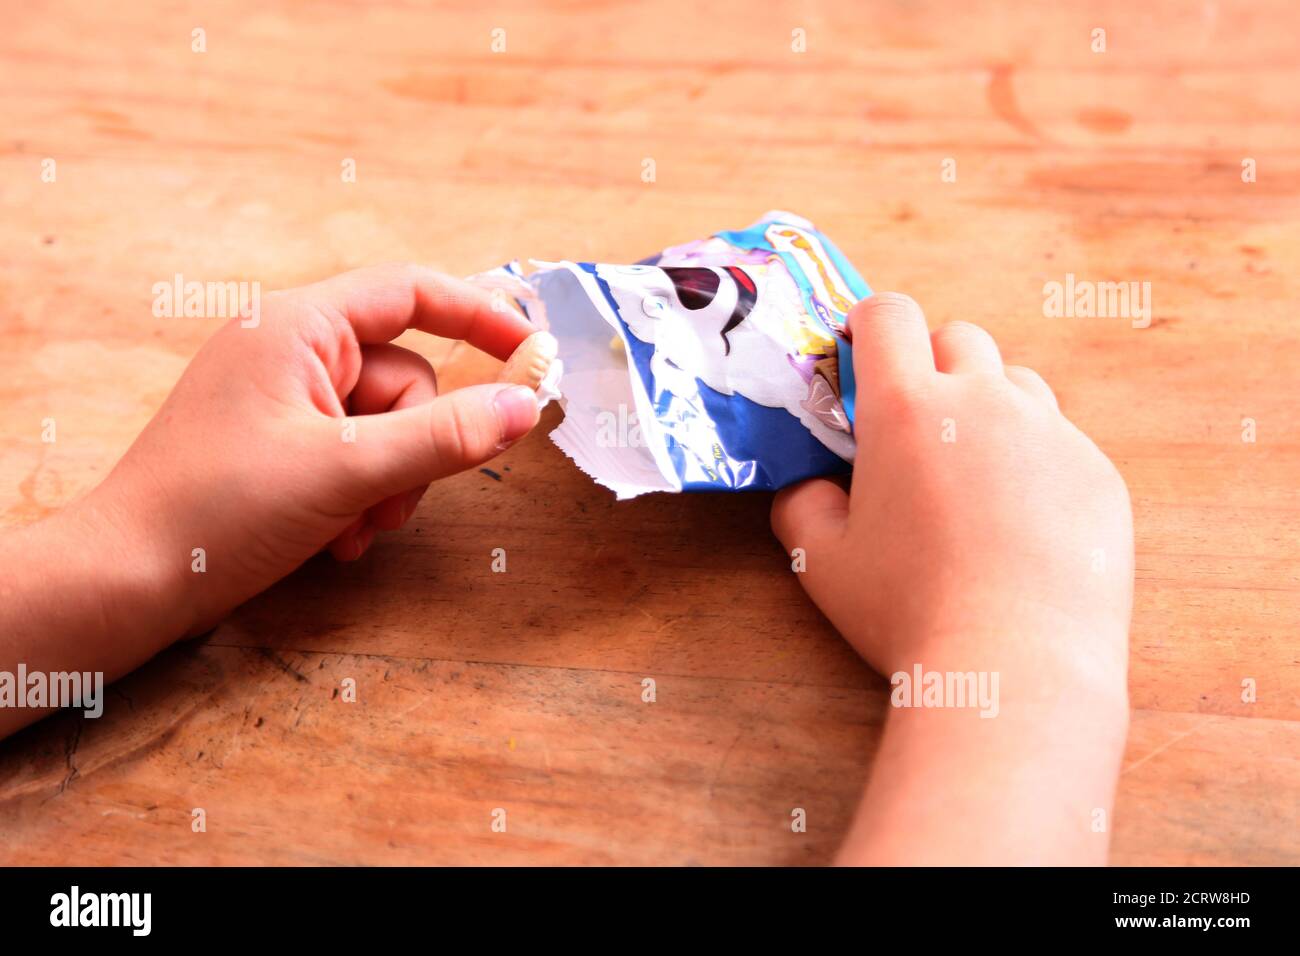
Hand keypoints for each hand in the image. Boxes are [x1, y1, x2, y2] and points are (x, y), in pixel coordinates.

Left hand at [88, 263, 540, 637]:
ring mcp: (285, 399)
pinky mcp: (281, 444)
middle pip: (406, 379)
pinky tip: (336, 537)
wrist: (129, 580)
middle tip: (389, 500)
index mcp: (297, 326)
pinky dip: (361, 495)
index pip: (410, 292)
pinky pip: (357, 454)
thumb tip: (524, 407)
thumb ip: (443, 437)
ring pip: (388, 427)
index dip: (479, 315)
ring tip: (353, 527)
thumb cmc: (217, 510)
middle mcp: (292, 351)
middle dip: (414, 447)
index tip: (532, 352)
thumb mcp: (344, 470)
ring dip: (389, 483)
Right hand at [771, 292, 1133, 863]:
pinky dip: (1035, 461)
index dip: (871, 322)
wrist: (1017, 662)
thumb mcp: (821, 562)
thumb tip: (812, 484)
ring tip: (972, 473)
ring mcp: (1051, 433)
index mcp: (908, 408)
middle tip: (915, 425)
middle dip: (931, 363)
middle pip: (960, 338)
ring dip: (988, 405)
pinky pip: (1061, 442)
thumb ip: (802, 505)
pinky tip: (1020, 524)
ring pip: (1016, 385)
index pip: (891, 315)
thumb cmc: (906, 611)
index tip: (862, 349)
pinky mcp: (1097, 473)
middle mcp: (984, 400)